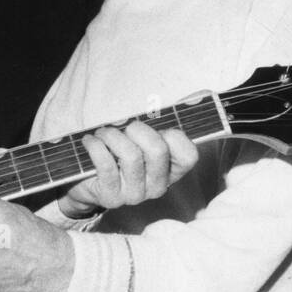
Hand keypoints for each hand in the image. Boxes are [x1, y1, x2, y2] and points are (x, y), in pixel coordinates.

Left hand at [56, 120, 199, 217]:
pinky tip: (90, 141)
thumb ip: (173, 115)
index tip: (156, 128)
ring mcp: (135, 195)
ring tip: (102, 133)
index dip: (173, 136)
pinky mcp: (111, 197)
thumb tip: (204, 93)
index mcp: (172, 171)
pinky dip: (96, 146)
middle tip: (125, 126)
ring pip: (131, 156)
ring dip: (112, 135)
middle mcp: (158, 186)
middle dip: (137, 129)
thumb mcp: (145, 134)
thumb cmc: (119, 152)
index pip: (189, 155)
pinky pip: (106, 165)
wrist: (86, 180)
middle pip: (158, 151)